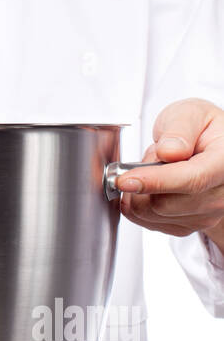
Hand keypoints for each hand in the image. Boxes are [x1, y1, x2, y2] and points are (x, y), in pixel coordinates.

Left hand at [116, 98, 223, 247]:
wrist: (209, 148)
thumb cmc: (201, 130)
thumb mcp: (190, 113)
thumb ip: (180, 128)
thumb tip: (170, 151)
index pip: (192, 180)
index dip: (156, 182)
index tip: (126, 179)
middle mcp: (221, 195)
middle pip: (166, 204)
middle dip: (143, 180)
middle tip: (153, 156)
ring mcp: (207, 215)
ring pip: (153, 215)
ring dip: (141, 190)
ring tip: (157, 169)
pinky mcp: (189, 227)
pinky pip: (149, 222)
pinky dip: (139, 203)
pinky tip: (154, 185)